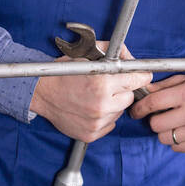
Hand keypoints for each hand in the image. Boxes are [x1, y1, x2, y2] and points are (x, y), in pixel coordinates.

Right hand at [29, 41, 151, 142]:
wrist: (42, 93)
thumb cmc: (64, 72)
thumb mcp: (88, 55)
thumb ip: (113, 52)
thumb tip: (131, 57)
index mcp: (102, 83)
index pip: (136, 80)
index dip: (140, 76)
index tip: (142, 76)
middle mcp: (101, 104)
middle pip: (129, 97)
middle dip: (123, 90)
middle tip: (110, 85)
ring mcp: (97, 121)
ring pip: (120, 111)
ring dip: (113, 104)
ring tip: (96, 96)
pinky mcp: (91, 133)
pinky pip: (110, 124)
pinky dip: (104, 117)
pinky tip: (91, 108)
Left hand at [128, 75, 184, 153]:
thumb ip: (165, 86)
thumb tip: (144, 91)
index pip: (153, 103)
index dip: (140, 108)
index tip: (136, 111)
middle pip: (155, 124)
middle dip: (155, 120)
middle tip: (162, 116)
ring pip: (164, 138)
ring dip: (166, 131)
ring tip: (176, 123)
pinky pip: (176, 147)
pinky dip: (176, 141)